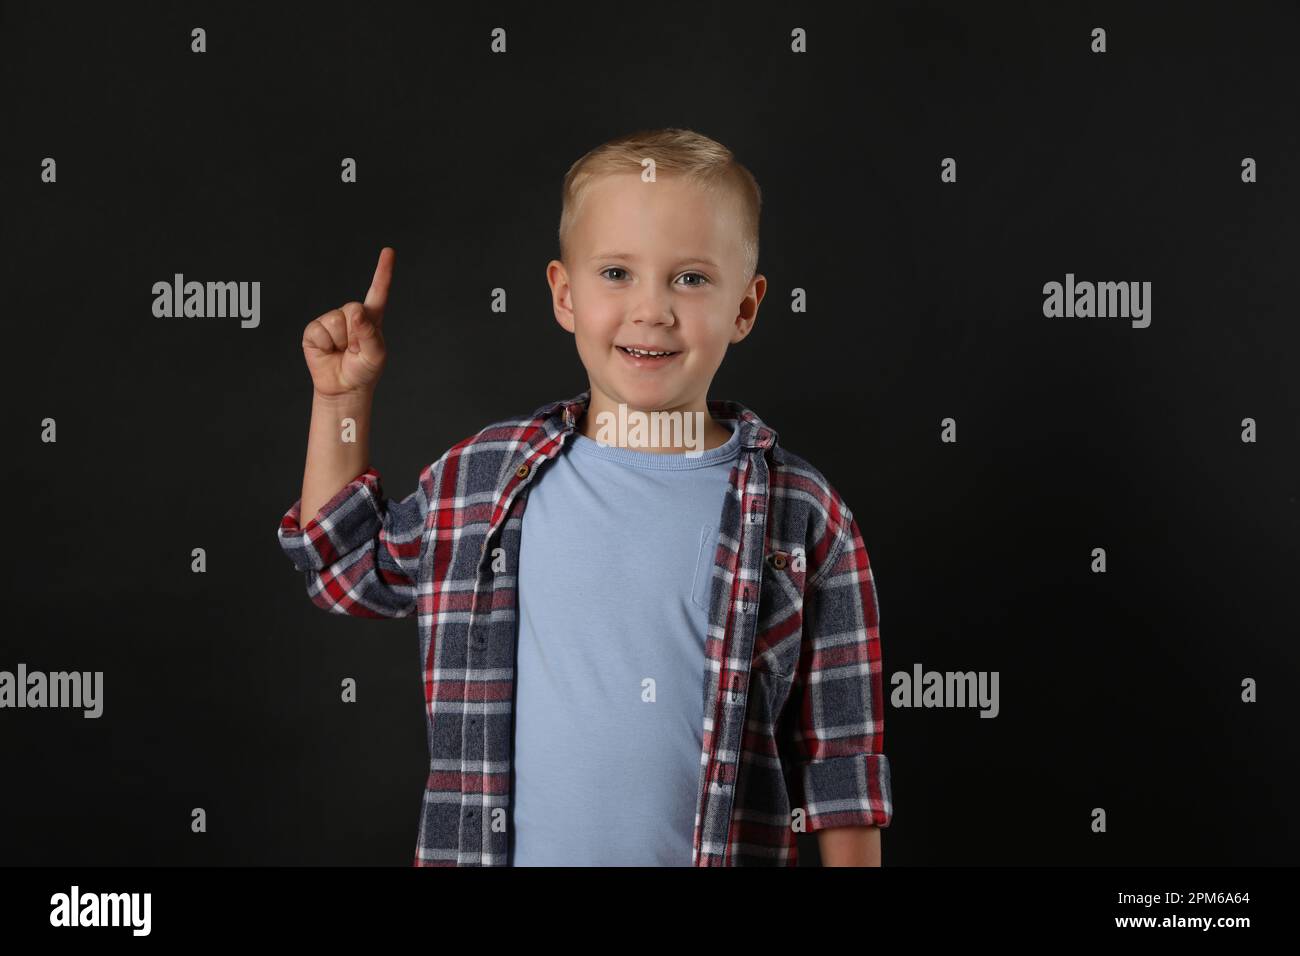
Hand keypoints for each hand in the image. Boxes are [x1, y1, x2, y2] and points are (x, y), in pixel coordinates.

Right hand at [301, 247, 393, 397]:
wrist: (343, 388)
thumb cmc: (363, 370)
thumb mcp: (376, 355)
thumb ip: (370, 333)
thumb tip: (355, 312)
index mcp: (370, 317)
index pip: (378, 291)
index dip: (383, 271)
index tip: (388, 251)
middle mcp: (350, 315)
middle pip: (353, 308)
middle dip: (355, 332)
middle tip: (354, 349)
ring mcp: (331, 321)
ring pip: (336, 320)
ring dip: (340, 340)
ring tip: (341, 351)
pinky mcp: (314, 330)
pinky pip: (319, 330)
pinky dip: (324, 344)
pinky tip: (328, 351)